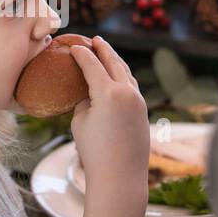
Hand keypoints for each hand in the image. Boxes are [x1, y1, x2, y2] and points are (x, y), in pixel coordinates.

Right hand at [67, 36, 149, 196]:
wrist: (120, 176)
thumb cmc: (94, 151)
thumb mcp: (80, 121)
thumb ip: (85, 101)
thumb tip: (90, 94)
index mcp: (108, 92)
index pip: (92, 65)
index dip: (81, 54)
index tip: (73, 46)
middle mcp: (126, 92)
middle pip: (114, 62)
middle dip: (104, 50)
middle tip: (95, 40)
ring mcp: (138, 101)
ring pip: (126, 73)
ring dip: (116, 61)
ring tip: (108, 53)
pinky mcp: (143, 111)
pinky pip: (133, 87)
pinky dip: (124, 77)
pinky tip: (119, 76)